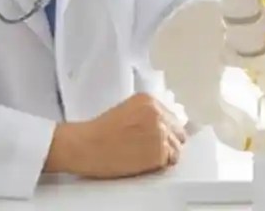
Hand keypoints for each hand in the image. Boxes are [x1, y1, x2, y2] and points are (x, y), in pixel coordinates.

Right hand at [45, 93, 183, 178]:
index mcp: (150, 101)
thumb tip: (163, 127)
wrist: (86, 145)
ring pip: (176, 147)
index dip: (166, 130)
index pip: (172, 117)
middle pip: (178, 132)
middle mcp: (158, 113)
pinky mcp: (159, 151)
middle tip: (153, 149)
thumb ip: (147, 115)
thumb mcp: (127, 110)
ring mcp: (160, 132)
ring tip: (146, 157)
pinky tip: (144, 162)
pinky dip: (160, 164)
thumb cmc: (100, 131)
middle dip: (169, 141)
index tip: (159, 137)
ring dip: (165, 154)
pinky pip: (169, 160)